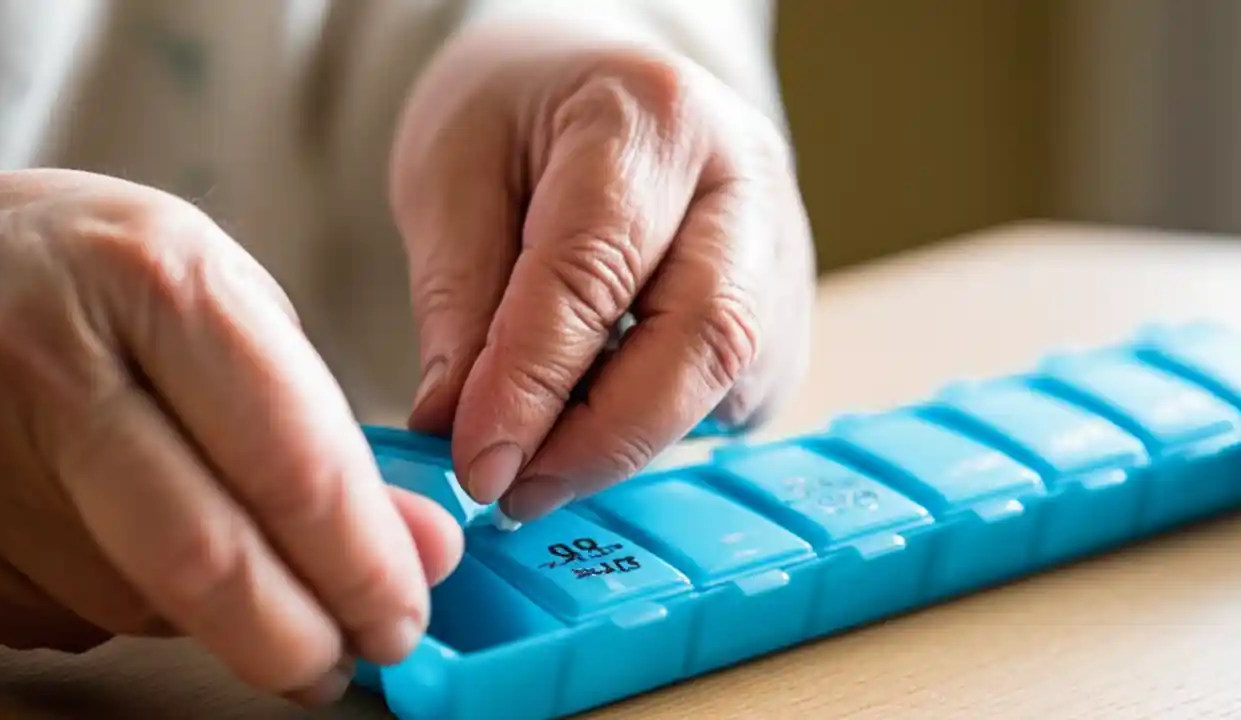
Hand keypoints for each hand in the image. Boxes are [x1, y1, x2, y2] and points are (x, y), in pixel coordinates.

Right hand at [0, 170, 461, 704]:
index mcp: (157, 286)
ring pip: (142, 602)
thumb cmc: (101, 272)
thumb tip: (417, 550)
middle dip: (301, 637)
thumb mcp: (226, 303)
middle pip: (206, 561)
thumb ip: (322, 429)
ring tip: (241, 569)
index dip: (366, 564)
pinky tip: (138, 545)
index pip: (291, 466)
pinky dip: (139, 602)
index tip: (407, 610)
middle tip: (352, 654)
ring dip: (223, 621)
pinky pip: (74, 609)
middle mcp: (56, 370)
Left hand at [395, 20, 814, 520]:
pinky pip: (741, 393)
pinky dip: (664, 427)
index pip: (595, 268)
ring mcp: (782, 242)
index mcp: (649, 116)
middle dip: (606, 437)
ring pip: (732, 375)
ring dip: (633, 440)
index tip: (477, 463)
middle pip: (705, 332)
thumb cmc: (518, 117)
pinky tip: (598, 423)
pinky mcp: (787, 304)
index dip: (533, 383)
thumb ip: (459, 298)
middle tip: (517, 493)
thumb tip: (455, 427)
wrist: (594, 86)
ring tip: (542, 462)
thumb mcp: (453, 175)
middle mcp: (743, 175)